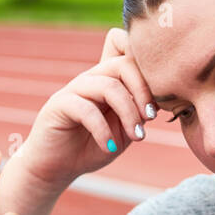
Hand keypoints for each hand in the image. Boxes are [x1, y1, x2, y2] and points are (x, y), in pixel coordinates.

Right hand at [18, 27, 158, 190]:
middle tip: (150, 118)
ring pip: (108, 86)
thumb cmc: (92, 147)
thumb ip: (139, 113)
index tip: (157, 99)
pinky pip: (87, 110)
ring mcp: (74, 89)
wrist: (57, 168)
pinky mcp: (59, 105)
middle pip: (123, 64)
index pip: (124, 47)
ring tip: (136, 137)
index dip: (146, 63)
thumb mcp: (124, 131)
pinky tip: (109, 146)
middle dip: (143, 91)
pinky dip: (103, 130)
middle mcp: (92, 78)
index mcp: (108, 79)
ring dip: (129, 113)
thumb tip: (158, 100)